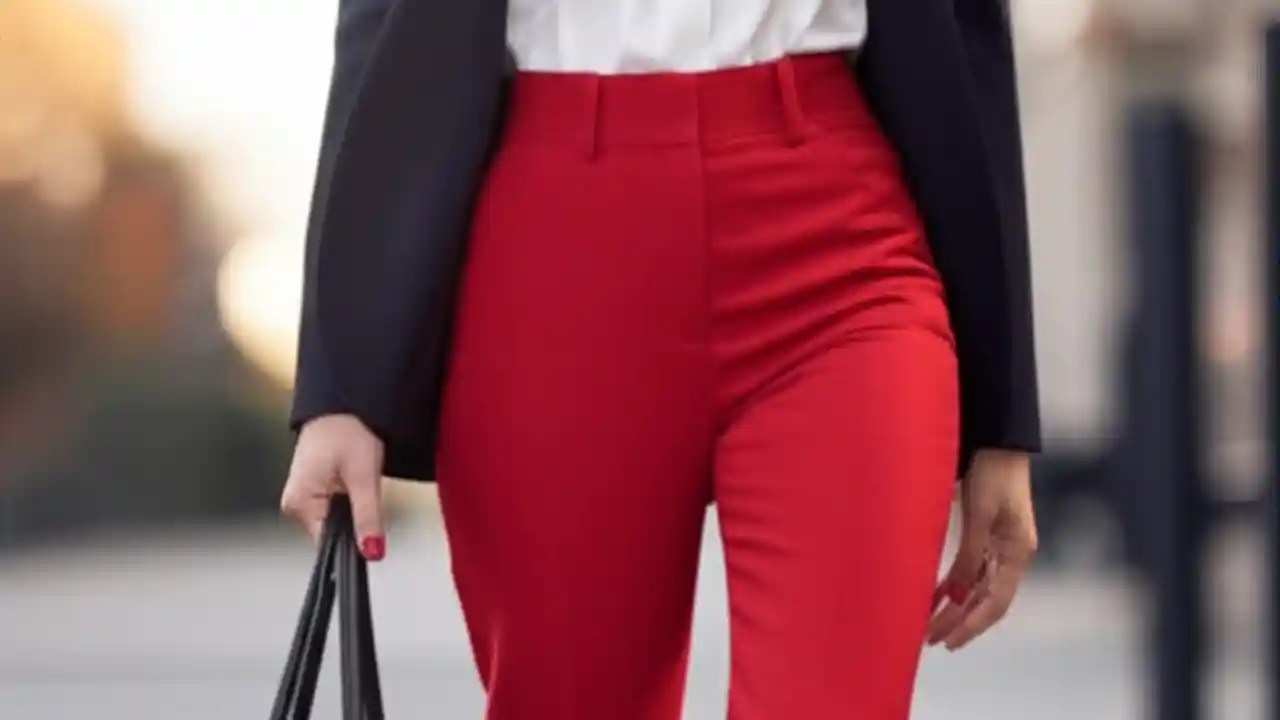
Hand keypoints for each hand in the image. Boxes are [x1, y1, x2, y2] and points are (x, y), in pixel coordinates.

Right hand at [280, 414, 387, 560]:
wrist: (344, 400)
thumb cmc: (349, 428)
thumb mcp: (364, 475)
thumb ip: (367, 517)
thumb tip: (372, 552)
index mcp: (300, 503)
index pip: (328, 546)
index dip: (353, 544)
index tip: (371, 535)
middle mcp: (295, 504)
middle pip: (332, 536)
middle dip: (355, 523)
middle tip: (367, 492)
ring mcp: (302, 497)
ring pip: (335, 523)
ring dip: (353, 511)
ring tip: (359, 482)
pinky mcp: (312, 490)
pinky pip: (333, 509)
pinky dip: (349, 502)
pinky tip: (353, 482)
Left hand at [925, 448, 1036, 649]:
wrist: (997, 440)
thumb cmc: (992, 473)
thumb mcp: (979, 515)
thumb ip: (970, 555)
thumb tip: (959, 594)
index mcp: (1018, 552)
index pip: (996, 601)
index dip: (972, 624)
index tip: (949, 641)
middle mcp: (1012, 554)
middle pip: (985, 599)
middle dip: (958, 621)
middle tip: (930, 640)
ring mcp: (1001, 546)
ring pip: (976, 587)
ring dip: (953, 606)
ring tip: (927, 625)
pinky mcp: (987, 535)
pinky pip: (970, 569)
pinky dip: (953, 584)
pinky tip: (934, 596)